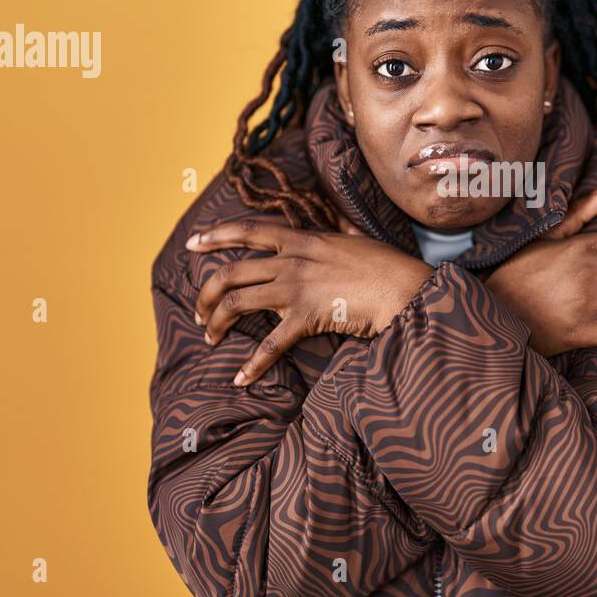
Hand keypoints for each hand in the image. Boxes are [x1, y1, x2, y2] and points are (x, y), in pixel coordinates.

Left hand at [185, 214, 433, 385]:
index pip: (248, 230)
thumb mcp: (356, 238)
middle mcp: (291, 261)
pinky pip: (269, 345)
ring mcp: (296, 288)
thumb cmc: (386, 265)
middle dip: (205, 294)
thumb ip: (339, 228)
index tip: (192, 243)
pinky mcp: (305, 318)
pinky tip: (239, 379)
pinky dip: (251, 365)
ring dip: (216, 323)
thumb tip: (338, 217)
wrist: (404, 288)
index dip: (215, 235)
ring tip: (210, 338)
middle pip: (229, 272)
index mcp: (301, 239)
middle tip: (198, 312)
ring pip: (236, 303)